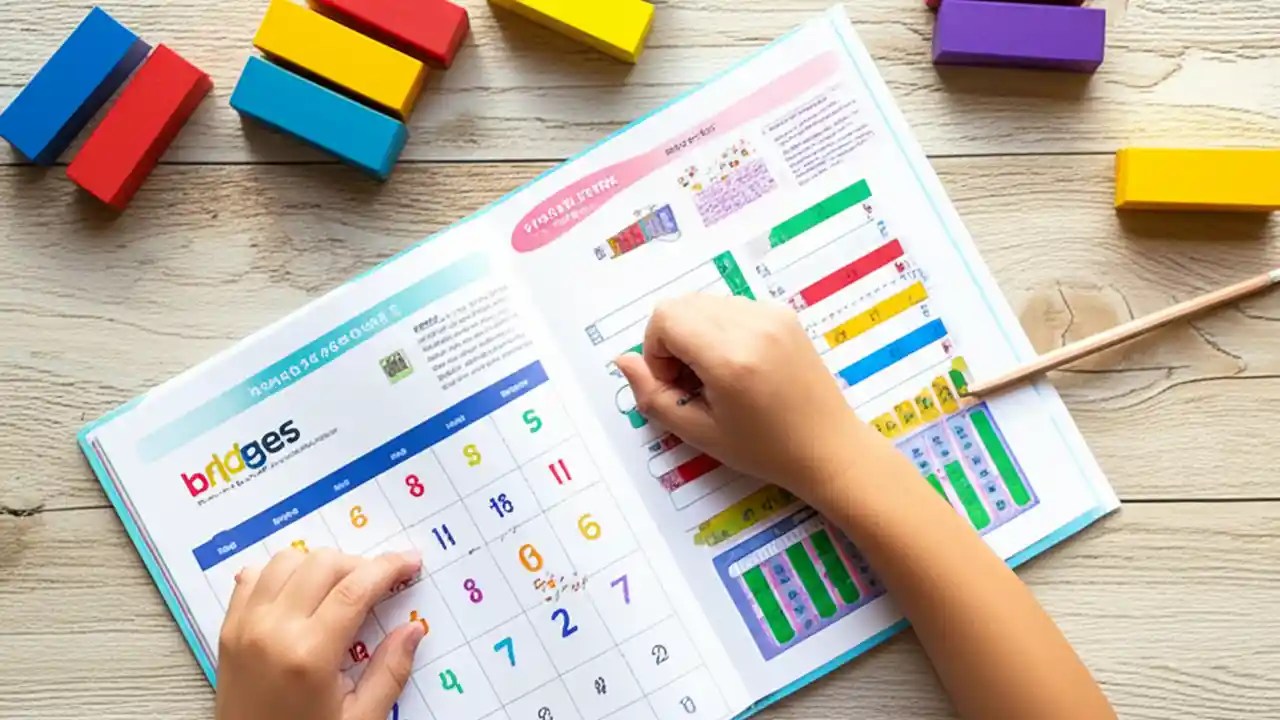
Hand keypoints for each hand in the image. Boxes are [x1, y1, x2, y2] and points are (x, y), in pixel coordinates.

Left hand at [215, 548, 424, 719]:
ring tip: (339, 589)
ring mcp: (245, 627)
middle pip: (322, 563)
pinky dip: (280, 574)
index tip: (410, 562)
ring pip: (287, 560)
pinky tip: (300, 593)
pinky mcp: (229, 630)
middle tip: (378, 586)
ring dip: (319, 565)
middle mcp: (272, 631)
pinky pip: (253, 576)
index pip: (355, 588)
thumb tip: (413, 629)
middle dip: (359, 565)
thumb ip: (390, 672)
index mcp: (309, 656)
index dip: (388, 567)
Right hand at [615, 294, 882, 495]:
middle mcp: (752, 324)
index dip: (657, 351)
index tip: (676, 384)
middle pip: (681, 304)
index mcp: (730, 357)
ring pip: (705, 303)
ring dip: (696, 333)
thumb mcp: (700, 432)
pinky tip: (738, 366)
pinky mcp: (783, 313)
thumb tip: (623, 361)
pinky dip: (720, 330)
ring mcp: (771, 314)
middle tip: (692, 382)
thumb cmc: (764, 449)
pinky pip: (731, 307)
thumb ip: (653, 396)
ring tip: (715, 375)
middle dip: (672, 340)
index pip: (666, 318)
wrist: (828, 447)